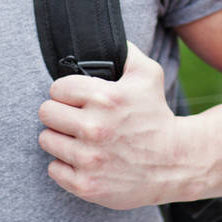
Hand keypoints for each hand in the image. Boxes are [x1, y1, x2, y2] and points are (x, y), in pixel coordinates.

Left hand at [38, 41, 201, 209]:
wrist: (175, 164)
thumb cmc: (157, 116)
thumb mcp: (148, 75)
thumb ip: (125, 51)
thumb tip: (107, 37)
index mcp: (106, 98)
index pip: (56, 88)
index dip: (67, 92)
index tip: (78, 99)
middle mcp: (94, 128)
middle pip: (45, 112)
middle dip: (60, 113)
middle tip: (75, 118)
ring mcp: (89, 159)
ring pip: (46, 140)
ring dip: (60, 138)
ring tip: (80, 139)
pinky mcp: (85, 184)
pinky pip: (53, 169)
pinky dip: (65, 165)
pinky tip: (84, 160)